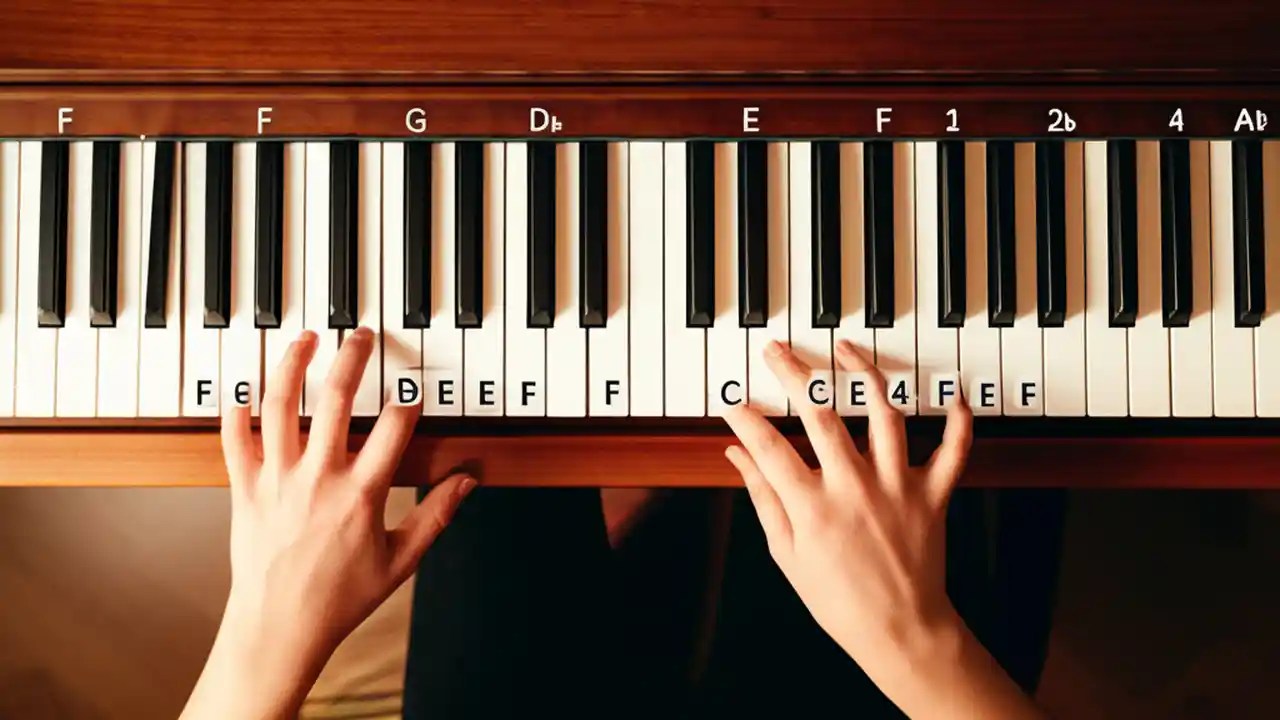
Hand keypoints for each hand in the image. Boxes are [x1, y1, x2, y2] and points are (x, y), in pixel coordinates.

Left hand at [182, 328, 473, 719]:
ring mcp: (277, 480)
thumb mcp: (400, 561)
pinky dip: (238, 407)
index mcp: (360, 496)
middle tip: (360, 336)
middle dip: (352, 357)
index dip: (409, 401)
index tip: (413, 389)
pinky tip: (249, 386)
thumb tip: (466, 483)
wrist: (279, 628)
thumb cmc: (339, 599)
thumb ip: (436, 516)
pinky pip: (234, 437)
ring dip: (292, 364)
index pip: (394, 428)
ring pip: (281, 404)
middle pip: (337, 399)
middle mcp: (317, 479)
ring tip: (305, 340)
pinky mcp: (244, 488)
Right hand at [723, 340, 1042, 719]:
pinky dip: (959, 420)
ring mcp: (897, 488)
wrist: (899, 631)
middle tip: (779, 351)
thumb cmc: (839, 600)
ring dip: (865, 375)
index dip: (745, 418)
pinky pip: (954, 450)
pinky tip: (952, 391)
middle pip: (821, 415)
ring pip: (885, 414)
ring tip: (846, 350)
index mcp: (813, 507)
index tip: (733, 401)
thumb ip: (762, 497)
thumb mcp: (785, 553)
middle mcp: (854, 488)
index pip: (769, 446)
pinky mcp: (932, 495)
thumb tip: (737, 456)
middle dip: (794, 374)